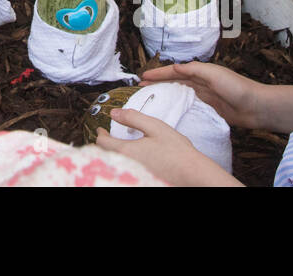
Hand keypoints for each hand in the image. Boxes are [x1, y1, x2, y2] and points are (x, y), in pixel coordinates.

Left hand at [95, 112, 239, 185]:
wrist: (193, 173)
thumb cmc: (176, 150)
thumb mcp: (155, 127)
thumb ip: (133, 118)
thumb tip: (114, 113)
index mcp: (126, 151)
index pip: (103, 143)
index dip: (100, 134)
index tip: (100, 130)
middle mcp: (126, 165)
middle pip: (106, 155)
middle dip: (105, 146)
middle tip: (107, 138)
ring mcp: (134, 174)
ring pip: (116, 163)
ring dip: (114, 154)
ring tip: (119, 147)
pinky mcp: (143, 179)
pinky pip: (128, 170)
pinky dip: (125, 163)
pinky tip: (134, 159)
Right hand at [139, 61, 265, 129]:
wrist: (257, 107)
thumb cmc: (237, 88)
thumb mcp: (214, 75)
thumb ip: (195, 70)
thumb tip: (174, 67)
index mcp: (200, 72)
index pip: (174, 71)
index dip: (158, 73)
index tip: (142, 77)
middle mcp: (200, 82)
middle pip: (173, 81)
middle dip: (157, 82)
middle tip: (141, 87)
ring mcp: (204, 95)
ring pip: (178, 93)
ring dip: (165, 93)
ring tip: (150, 97)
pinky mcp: (208, 108)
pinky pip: (187, 105)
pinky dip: (177, 105)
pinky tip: (169, 110)